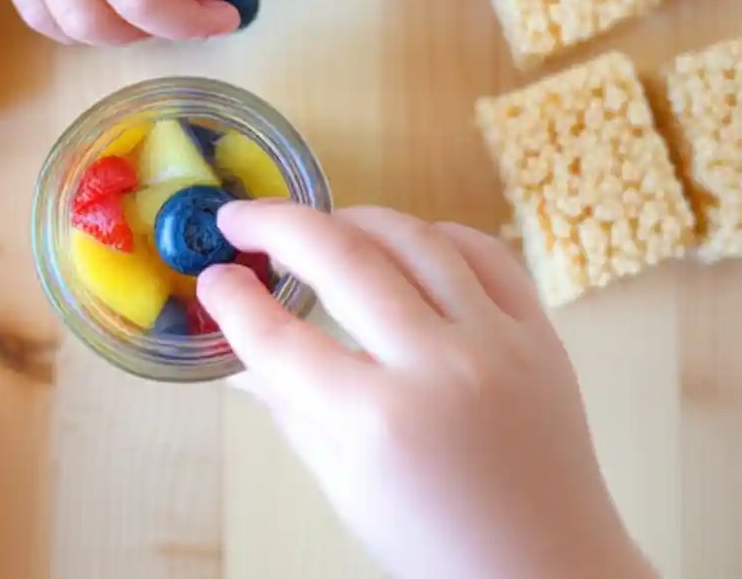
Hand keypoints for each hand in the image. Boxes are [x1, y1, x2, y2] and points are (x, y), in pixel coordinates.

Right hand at [198, 203, 656, 578]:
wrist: (548, 567)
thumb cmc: (434, 543)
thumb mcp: (343, 484)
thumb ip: (288, 407)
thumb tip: (237, 357)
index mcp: (375, 420)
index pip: (280, 337)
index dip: (234, 300)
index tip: (213, 277)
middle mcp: (436, 366)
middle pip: (340, 258)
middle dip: (277, 225)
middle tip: (240, 218)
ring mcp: (496, 341)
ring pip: (414, 238)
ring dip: (352, 218)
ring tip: (316, 224)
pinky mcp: (539, 333)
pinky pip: (484, 253)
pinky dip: (435, 234)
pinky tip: (401, 241)